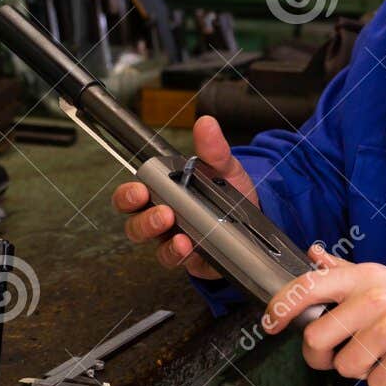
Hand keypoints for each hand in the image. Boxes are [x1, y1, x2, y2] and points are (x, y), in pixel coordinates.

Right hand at [111, 116, 254, 280]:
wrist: (257, 218)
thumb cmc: (230, 193)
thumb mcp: (223, 167)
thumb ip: (213, 149)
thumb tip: (206, 124)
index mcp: (164, 194)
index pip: (132, 196)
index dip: (128, 195)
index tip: (139, 190)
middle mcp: (164, 220)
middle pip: (136, 225)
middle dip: (145, 221)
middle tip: (163, 213)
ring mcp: (176, 241)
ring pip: (155, 247)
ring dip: (165, 242)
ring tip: (181, 236)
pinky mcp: (192, 259)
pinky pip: (179, 261)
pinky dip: (183, 255)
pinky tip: (191, 247)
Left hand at [263, 246, 385, 385]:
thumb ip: (345, 272)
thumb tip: (314, 254)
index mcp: (365, 278)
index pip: (308, 287)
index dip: (281, 307)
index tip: (270, 324)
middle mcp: (375, 299)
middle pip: (317, 340)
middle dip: (323, 357)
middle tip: (341, 355)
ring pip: (347, 368)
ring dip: (363, 371)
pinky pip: (376, 385)